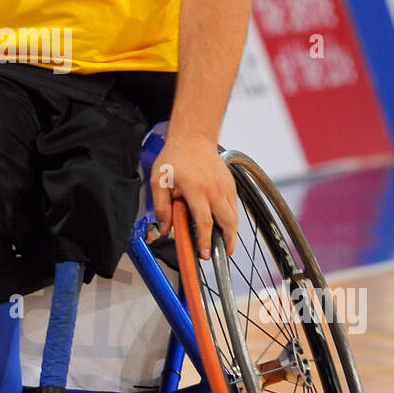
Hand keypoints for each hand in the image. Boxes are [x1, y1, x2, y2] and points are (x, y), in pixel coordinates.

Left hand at [150, 132, 237, 259]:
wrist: (193, 137)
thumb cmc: (174, 158)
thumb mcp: (158, 181)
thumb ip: (161, 207)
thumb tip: (165, 229)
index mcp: (196, 190)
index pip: (205, 221)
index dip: (205, 240)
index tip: (205, 254)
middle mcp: (214, 190)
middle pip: (228, 222)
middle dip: (228, 241)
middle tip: (223, 254)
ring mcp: (225, 187)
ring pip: (234, 215)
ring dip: (231, 232)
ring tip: (225, 244)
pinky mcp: (230, 184)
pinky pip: (234, 206)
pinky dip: (232, 218)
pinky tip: (224, 225)